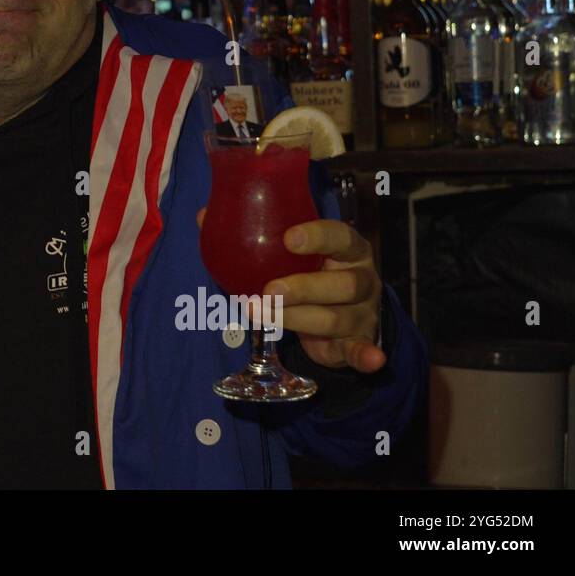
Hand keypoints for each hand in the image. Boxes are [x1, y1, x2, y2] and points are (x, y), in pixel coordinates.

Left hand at [267, 220, 384, 373]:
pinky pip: (360, 350)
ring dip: (295, 318)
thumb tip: (202, 215)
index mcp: (348, 249)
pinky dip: (365, 356)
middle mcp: (362, 279)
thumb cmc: (309, 273)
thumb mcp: (290, 254)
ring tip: (258, 315)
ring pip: (335, 318)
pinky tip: (372, 360)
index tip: (288, 239)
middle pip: (343, 284)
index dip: (318, 237)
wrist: (339, 313)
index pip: (340, 237)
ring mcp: (363, 313)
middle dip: (303, 288)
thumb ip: (253, 237)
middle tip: (268, 291)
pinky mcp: (358, 341)